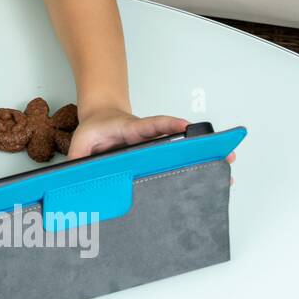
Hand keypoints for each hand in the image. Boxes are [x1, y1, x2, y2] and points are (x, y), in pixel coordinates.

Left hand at [68, 107, 236, 170]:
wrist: (101, 119)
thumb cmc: (94, 130)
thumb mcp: (81, 141)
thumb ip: (77, 158)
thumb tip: (72, 177)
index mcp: (131, 129)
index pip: (151, 125)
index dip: (168, 124)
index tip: (185, 125)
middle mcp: (149, 137)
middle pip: (177, 139)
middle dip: (200, 145)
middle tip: (223, 151)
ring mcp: (155, 146)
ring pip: (180, 151)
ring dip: (202, 158)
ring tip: (226, 168)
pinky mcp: (156, 156)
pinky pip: (174, 161)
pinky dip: (190, 168)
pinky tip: (208, 180)